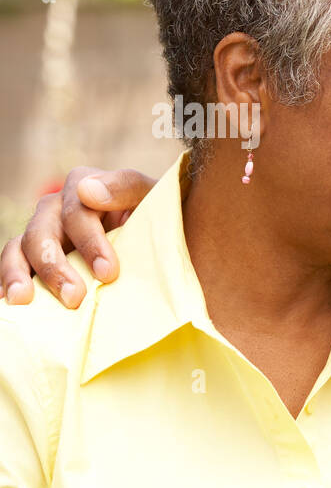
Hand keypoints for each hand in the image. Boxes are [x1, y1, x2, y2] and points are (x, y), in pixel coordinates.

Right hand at [1, 168, 156, 307]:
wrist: (159, 241)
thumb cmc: (159, 218)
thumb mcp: (155, 198)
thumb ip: (128, 187)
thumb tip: (88, 191)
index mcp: (85, 186)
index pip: (78, 210)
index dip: (90, 242)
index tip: (108, 273)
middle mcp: (58, 206)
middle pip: (43, 231)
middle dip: (55, 266)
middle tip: (74, 297)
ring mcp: (45, 230)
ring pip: (22, 246)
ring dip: (19, 273)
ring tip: (24, 300)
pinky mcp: (36, 255)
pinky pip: (14, 262)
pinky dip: (10, 279)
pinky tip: (12, 301)